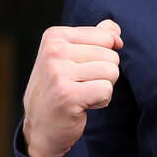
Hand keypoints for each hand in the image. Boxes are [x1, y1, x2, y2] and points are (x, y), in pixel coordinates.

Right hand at [22, 20, 122, 156]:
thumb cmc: (59, 88)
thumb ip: (94, 38)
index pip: (106, 36)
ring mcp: (58, 73)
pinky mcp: (67, 95)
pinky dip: (101, 101)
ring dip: (103, 88)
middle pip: (111, 56)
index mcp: (54, 36)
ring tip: (82, 94)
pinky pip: (106, 90)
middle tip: (81, 85)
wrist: (41, 126)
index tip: (82, 68)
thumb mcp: (70, 56)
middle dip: (104, 74)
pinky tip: (83, 105)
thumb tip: (115, 31)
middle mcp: (54, 51)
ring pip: (111, 72)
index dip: (104, 56)